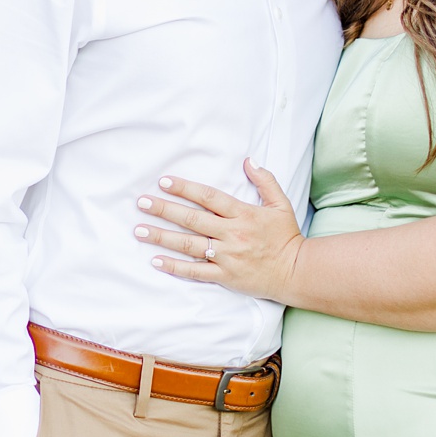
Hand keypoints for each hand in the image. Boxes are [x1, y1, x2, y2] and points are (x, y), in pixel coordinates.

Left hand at [134, 159, 303, 303]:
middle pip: (192, 219)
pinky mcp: (225, 276)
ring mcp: (227, 256)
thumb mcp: (280, 204)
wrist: (296, 272)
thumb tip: (249, 160)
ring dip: (162, 237)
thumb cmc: (286, 237)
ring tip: (139, 230)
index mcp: (243, 214)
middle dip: (164, 209)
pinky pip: (195, 271)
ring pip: (188, 245)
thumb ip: (265, 181)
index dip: (185, 188)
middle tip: (142, 202)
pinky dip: (175, 267)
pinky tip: (156, 260)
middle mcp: (232, 234)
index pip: (209, 197)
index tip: (164, 181)